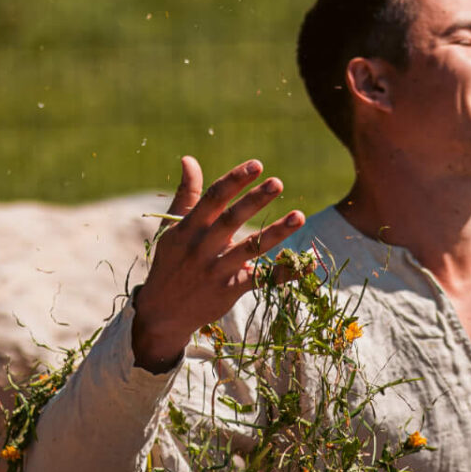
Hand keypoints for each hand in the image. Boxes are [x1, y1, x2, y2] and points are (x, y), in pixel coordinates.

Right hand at [131, 156, 305, 371]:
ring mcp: (217, 270)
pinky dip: (285, 273)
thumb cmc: (171, 262)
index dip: (234, 180)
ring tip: (300, 216)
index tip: (257, 164)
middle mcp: (202, 247)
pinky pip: (262, 280)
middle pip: (231, 220)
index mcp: (188, 228)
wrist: (162, 312)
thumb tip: (189, 159)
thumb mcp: (172, 228)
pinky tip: (308, 265)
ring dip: (276, 232)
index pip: (213, 199)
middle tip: (277, 182)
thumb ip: (186, 194)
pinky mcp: (230, 290)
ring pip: (250, 248)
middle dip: (254, 200)